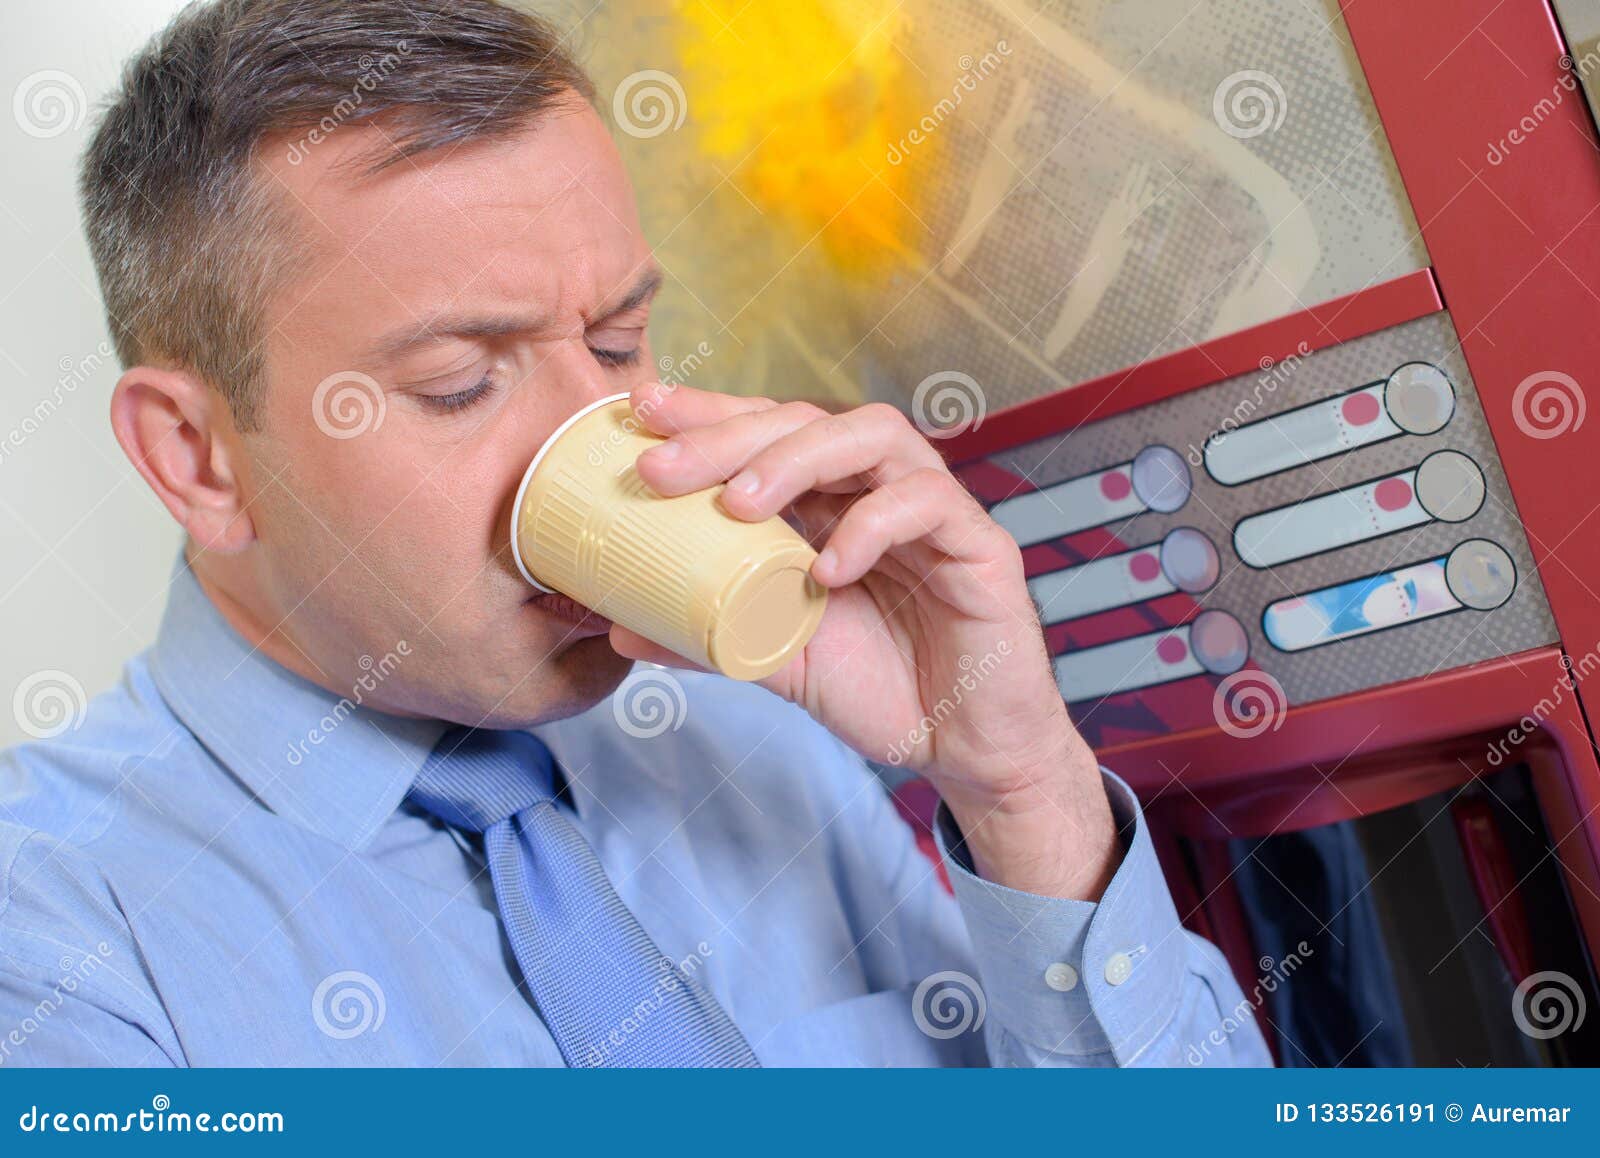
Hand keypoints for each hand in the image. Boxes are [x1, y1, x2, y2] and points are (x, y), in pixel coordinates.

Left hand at [616, 384, 1119, 899]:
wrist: (963, 749)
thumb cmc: (881, 689)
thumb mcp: (776, 660)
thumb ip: (708, 637)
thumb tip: (619, 630)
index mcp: (827, 502)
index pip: (767, 432)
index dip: (707, 414)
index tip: (641, 414)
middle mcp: (877, 489)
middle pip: (807, 420)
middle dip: (730, 435)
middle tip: (666, 468)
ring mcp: (932, 510)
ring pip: (873, 435)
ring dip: (798, 459)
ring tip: (741, 505)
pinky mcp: (980, 545)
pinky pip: (928, 504)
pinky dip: (871, 526)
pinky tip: (828, 569)